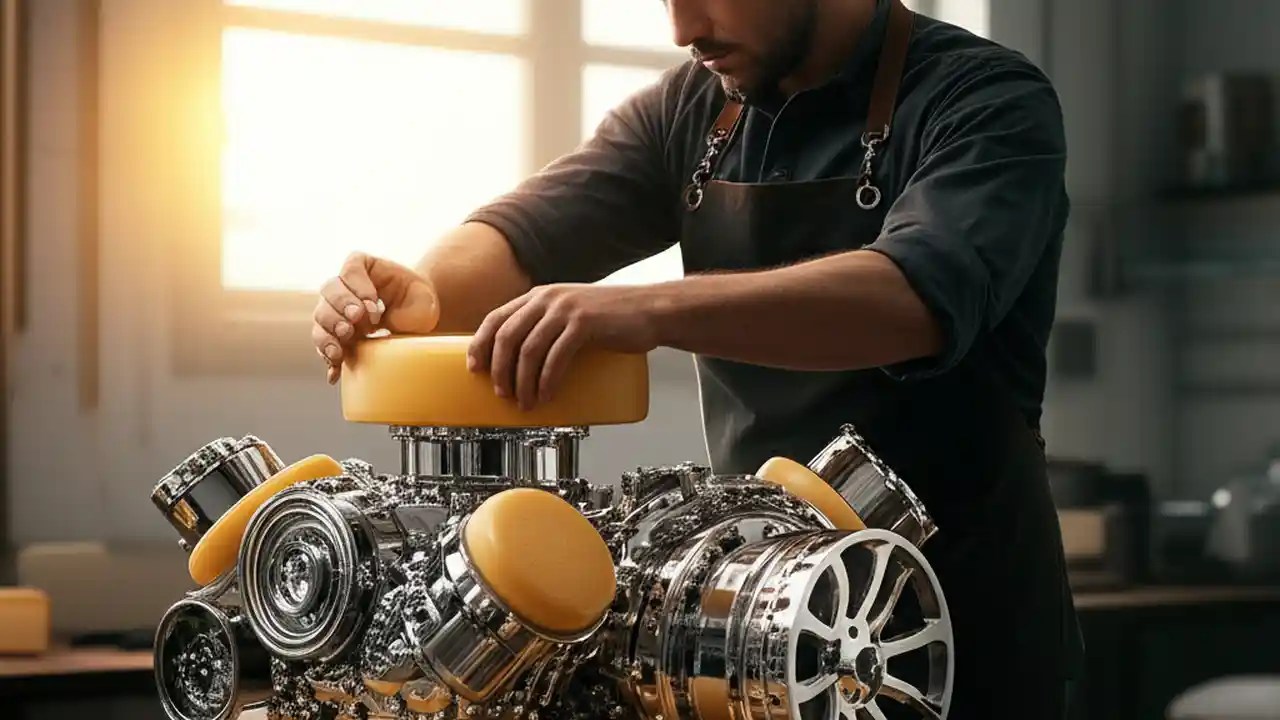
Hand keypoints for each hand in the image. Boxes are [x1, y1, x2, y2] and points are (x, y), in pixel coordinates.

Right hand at [313, 252, 440, 382]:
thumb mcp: (424, 300)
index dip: (358, 287)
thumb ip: (413, 305)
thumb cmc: (419, 303)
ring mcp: (337, 310)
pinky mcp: (336, 334)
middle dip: (339, 309)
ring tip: (339, 351)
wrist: (414, 320)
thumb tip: (386, 327)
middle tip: (354, 324)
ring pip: (320, 317)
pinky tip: (335, 372)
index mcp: (366, 268)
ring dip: (327, 333)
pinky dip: (328, 357)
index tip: (373, 305)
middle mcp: (345, 287)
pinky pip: (323, 344)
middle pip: (329, 290)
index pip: (351, 269)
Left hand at [467, 284, 661, 409]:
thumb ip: (548, 328)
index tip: (474, 369)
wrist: (650, 310)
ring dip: (522, 382)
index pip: (496, 318)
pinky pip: (557, 356)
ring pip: (529, 350)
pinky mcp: (585, 323)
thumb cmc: (613, 319)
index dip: (480, 345)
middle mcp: (548, 298)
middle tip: (502, 394)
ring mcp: (566, 309)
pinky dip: (547, 380)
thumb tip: (523, 364)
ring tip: (525, 402)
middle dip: (499, 370)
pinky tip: (546, 395)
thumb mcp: (571, 314)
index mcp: (539, 296)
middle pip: (507, 336)